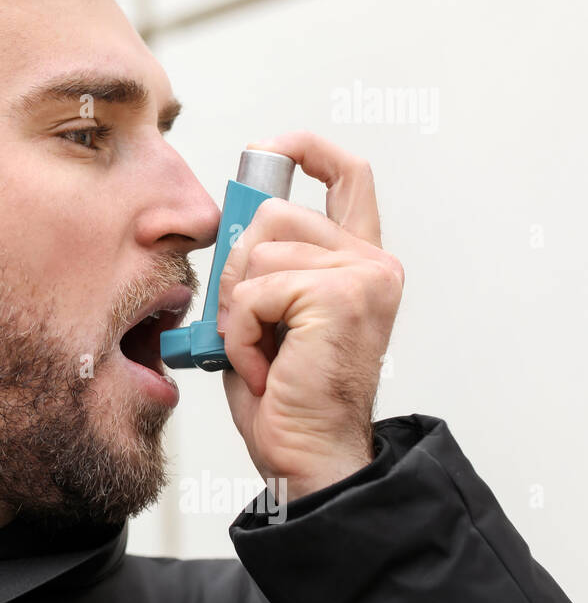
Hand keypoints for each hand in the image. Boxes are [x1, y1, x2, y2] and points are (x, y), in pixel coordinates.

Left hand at [217, 131, 404, 501]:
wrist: (304, 455)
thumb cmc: (284, 395)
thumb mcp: (267, 314)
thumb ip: (262, 264)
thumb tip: (231, 220)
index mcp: (357, 262)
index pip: (348, 177)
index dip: (307, 149)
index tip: (273, 147)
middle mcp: (371, 263)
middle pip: (275, 213)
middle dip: (237, 267)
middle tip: (246, 325)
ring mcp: (362, 276)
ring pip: (260, 251)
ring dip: (239, 307)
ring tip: (260, 350)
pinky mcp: (340, 295)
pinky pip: (255, 289)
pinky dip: (243, 331)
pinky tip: (267, 365)